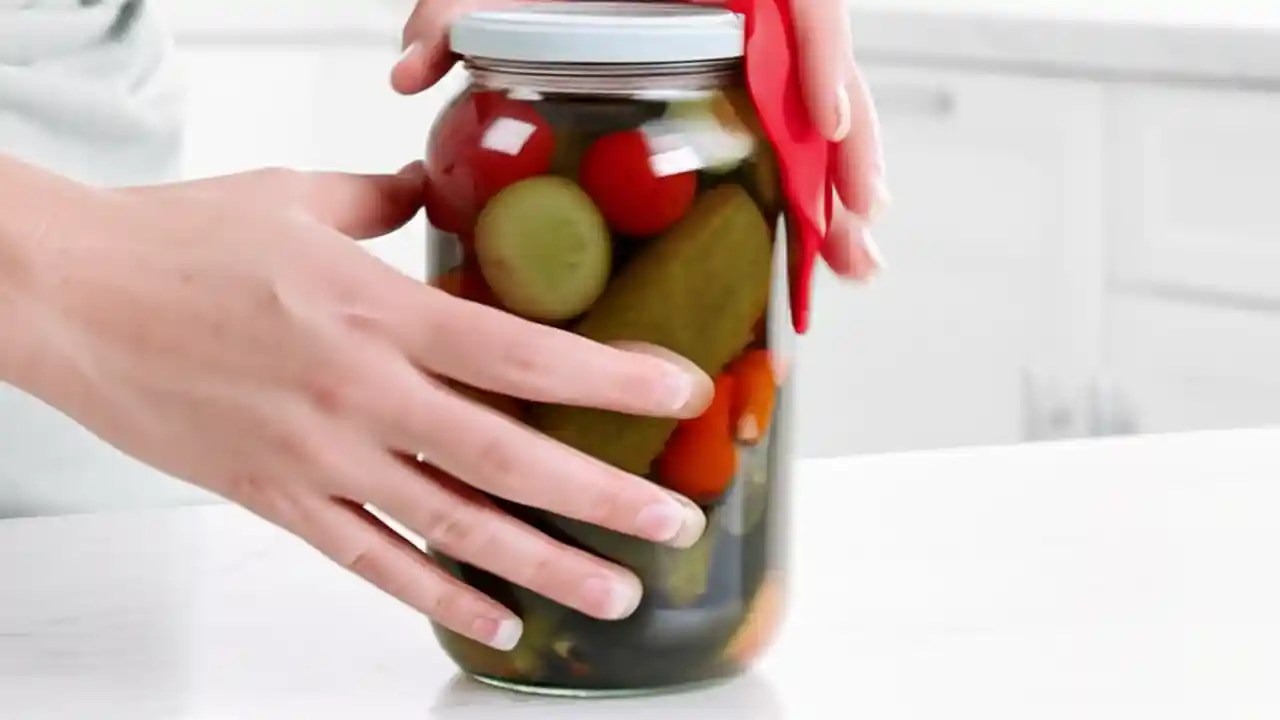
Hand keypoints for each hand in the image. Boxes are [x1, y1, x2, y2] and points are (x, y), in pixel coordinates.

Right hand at [6, 159, 711, 650]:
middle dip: (604, 495)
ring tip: (611, 595)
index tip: (677, 392)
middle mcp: (362, 392)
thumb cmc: (175, 242)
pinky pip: (371, 563)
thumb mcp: (295, 196)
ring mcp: (320, 455)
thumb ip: (380, 201)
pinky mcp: (276, 497)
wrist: (65, 296)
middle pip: (509, 456)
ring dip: (542, 567)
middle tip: (672, 524)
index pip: (524, 354)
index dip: (612, 380)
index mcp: (378, 310)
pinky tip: (494, 621)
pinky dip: (438, 598)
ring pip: (452, 528)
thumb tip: (427, 189)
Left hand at [391, 0, 889, 279]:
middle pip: (829, 73)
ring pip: (826, 108)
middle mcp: (755, 4)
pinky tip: (817, 234)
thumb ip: (461, 6)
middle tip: (855, 231)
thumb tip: (412, 72)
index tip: (820, 125)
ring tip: (852, 261)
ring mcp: (761, 40)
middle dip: (849, 156)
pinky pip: (796, 125)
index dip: (820, 58)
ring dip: (843, 185)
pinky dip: (810, 180)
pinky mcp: (751, 75)